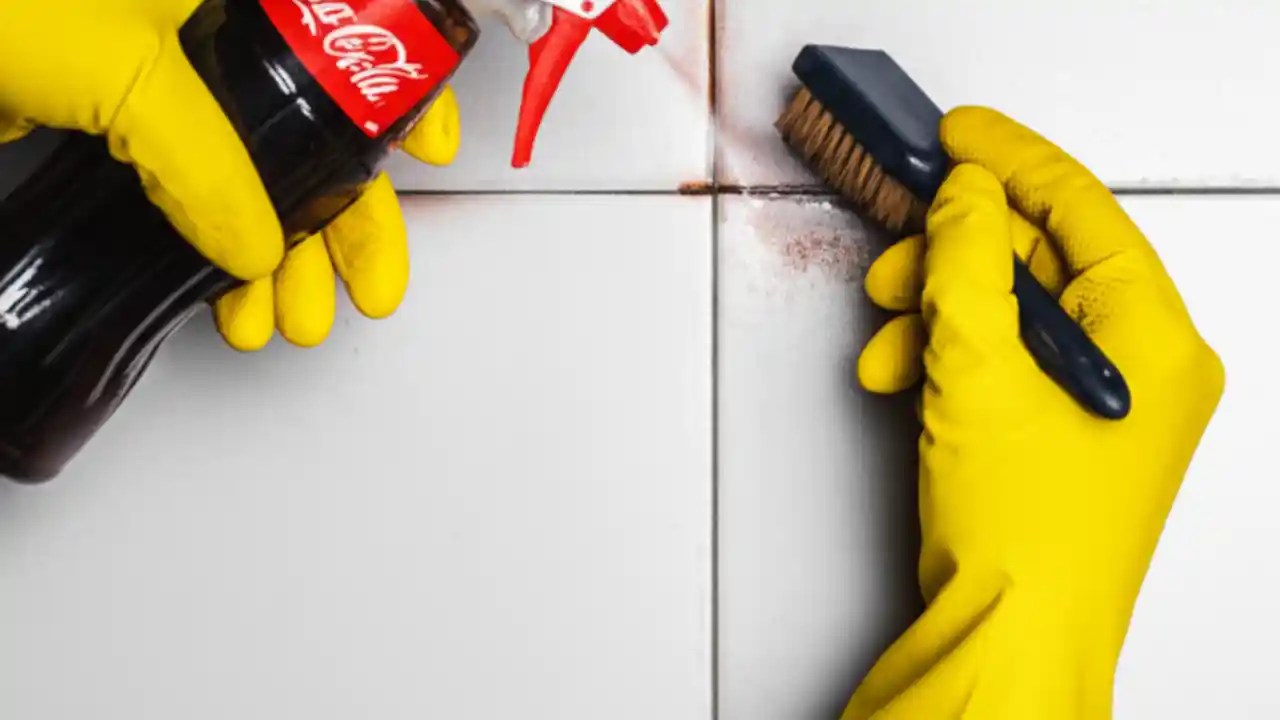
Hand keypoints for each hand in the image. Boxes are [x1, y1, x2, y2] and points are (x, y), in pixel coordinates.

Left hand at [0, 0, 459, 350]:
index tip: (431, 157)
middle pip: (313, 131)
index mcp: (224, 1)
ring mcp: (151, 92)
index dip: (403, 96)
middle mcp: (197, 37)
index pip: (345, 43)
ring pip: (256, 182)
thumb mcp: (123, 66)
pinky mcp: (106, 142)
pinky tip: (230, 300)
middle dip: (344, 221)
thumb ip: (209, 157)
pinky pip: (193, 210)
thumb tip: (259, 237)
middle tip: (356, 286)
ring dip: (283, 260)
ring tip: (284, 317)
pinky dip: (220, 263)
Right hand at [845, 108, 1223, 717]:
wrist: (1007, 641)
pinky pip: (1003, 361)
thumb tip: (962, 199)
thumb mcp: (978, 374)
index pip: (1084, 212)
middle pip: (1042, 262)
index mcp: (1155, 342)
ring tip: (890, 339)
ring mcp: (1100, 403)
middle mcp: (1140, 368)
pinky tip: (904, 374)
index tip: (958, 136)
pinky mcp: (1058, 432)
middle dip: (954, 257)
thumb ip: (964, 264)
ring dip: (937, 313)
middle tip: (901, 251)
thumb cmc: (1023, 540)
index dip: (1011, 162)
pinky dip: (946, 357)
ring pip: (1011, 313)